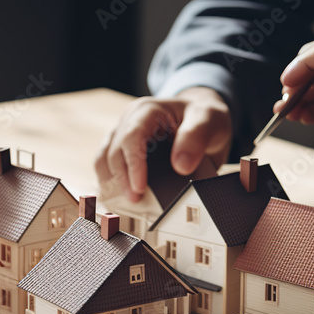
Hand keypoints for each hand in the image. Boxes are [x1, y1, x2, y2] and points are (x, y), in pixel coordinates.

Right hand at [95, 87, 232, 202]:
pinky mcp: (121, 149)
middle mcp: (129, 121)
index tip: (139, 188)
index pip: (132, 137)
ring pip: (104, 160)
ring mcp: (122, 135)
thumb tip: (180, 166)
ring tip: (126, 202)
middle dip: (122, 180)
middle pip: (114, 152)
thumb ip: (196, 138)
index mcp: (147, 111)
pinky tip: (122, 197)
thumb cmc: (204, 116)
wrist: (202, 118)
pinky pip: (106, 166)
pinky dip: (111, 183)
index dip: (133, 164)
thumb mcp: (210, 119)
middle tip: (136, 202)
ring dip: (111, 183)